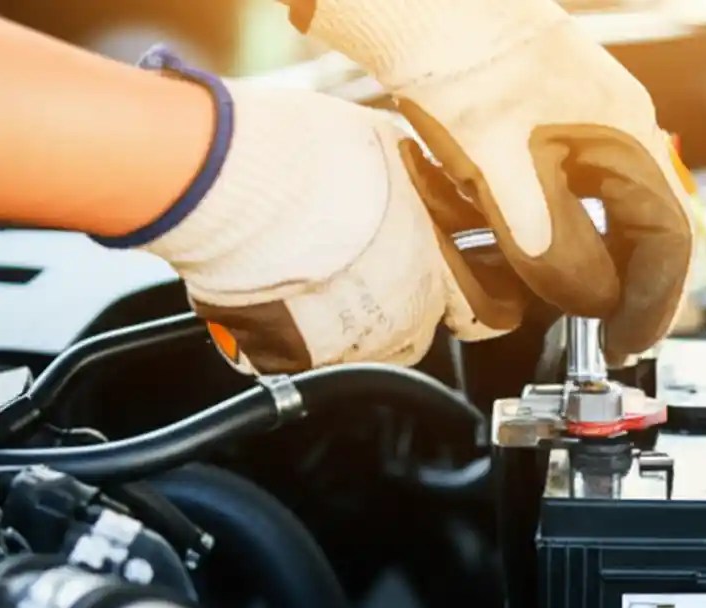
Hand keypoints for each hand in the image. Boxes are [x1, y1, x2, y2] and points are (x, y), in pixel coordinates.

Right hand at [95, 49, 492, 373]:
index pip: (482, 314)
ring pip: (366, 344)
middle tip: (370, 262)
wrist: (223, 180)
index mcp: (435, 271)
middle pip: (418, 329)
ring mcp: (344, 344)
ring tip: (319, 267)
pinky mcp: (286, 359)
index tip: (476, 301)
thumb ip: (423, 187)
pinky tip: (283, 283)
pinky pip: (307, 352)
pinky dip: (300, 326)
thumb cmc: (303, 156)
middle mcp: (399, 318)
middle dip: (405, 303)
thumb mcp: (393, 150)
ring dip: (353, 317)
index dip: (477, 303)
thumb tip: (429, 188)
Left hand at [292, 0, 695, 361]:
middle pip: (649, 228)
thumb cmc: (463, 69)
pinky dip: (572, 232)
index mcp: (627, 139)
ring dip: (600, 261)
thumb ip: (554, 248)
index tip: (624, 343)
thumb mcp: (505, 175)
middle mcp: (623, 130)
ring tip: (574, 300)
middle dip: (629, 287)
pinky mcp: (562, 122)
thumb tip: (593, 301)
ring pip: (616, 213)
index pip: (669, 238)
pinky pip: (586, 192)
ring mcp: (595, 124)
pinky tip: (541, 248)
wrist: (427, 7)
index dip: (652, 301)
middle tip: (604, 335)